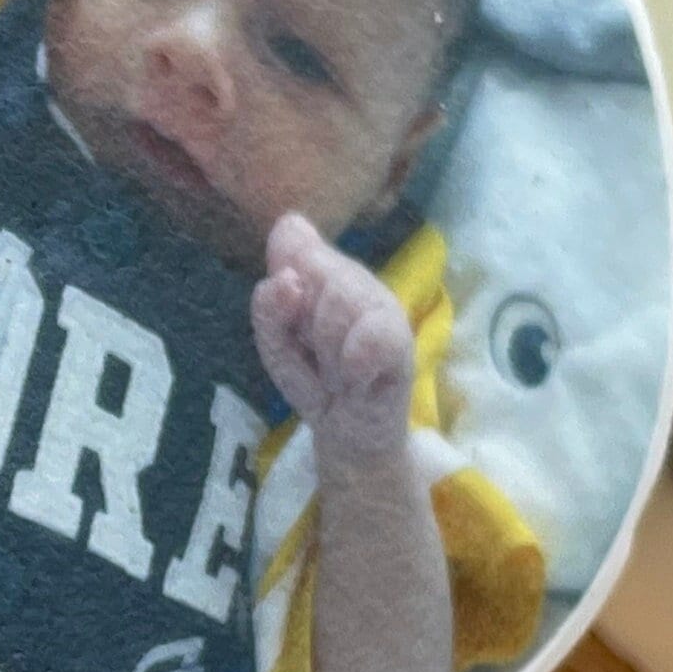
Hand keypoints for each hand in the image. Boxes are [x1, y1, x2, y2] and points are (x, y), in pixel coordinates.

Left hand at [251, 214, 417, 468]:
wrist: (348, 431)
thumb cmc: (312, 379)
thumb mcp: (276, 345)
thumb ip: (269, 306)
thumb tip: (286, 278)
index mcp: (322, 268)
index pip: (292, 239)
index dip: (281, 290)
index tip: (290, 326)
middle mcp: (355, 276)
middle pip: (315, 269)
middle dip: (303, 325)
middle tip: (316, 355)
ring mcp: (383, 304)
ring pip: (341, 300)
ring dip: (327, 350)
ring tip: (337, 371)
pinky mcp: (403, 338)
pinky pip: (373, 335)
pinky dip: (353, 365)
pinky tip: (355, 380)